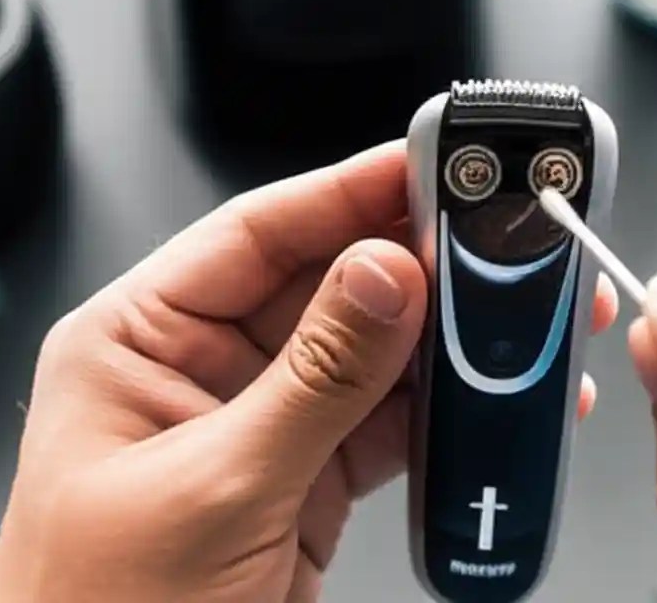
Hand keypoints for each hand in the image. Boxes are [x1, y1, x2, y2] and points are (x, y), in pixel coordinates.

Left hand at [0, 141, 618, 602]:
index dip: (348, 192)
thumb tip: (385, 277)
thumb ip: (315, 379)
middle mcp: (201, 369)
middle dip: (419, 268)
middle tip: (500, 247)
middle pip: (329, 286)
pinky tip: (492, 399)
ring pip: (371, 354)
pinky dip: (445, 414)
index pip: (257, 233)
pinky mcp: (307, 478)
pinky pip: (387, 422)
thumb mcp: (218, 488)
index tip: (430, 167)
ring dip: (446, 342)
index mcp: (138, 341)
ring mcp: (262, 424)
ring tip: (518, 323)